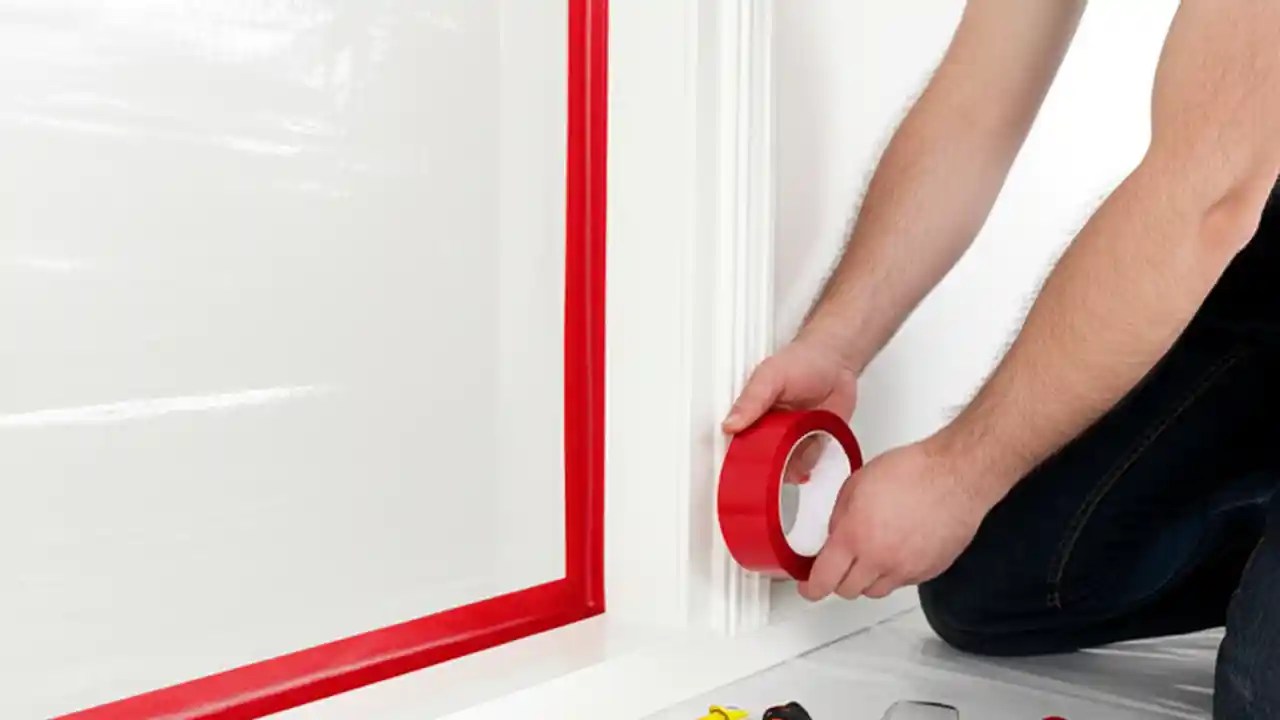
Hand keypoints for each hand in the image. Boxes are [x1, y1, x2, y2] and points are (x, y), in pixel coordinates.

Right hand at [722, 338, 858, 483]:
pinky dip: (808, 469)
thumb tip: (730, 424)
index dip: (740, 457)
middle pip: (762, 460)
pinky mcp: (813, 446)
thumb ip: (752, 400)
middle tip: (771, 470)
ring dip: (786, 471)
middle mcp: (769, 431)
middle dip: (765, 469)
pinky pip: (807, 465)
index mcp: (752, 415)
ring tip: (790, 466)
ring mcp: (792, 440)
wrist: (837, 362)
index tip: (742, 468)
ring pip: (783, 467)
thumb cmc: (801, 362)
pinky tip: (807, 469)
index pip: (740, 443)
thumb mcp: (771, 376)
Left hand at [798, 439, 993, 601]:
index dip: (811, 588)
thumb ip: (839, 516)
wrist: (956, 476)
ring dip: (866, 579)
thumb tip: (834, 535)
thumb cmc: (912, 472)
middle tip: (838, 565)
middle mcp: (879, 560)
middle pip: (847, 591)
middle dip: (838, 580)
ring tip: (870, 555)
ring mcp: (906, 570)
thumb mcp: (857, 484)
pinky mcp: (928, 572)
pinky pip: (902, 583)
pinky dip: (893, 573)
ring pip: (875, 591)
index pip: (824, 580)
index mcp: (855, 537)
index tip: (808, 587)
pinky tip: (897, 551)